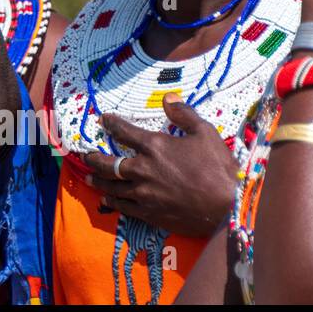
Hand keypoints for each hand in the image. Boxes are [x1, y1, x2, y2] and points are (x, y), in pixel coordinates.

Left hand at [82, 94, 238, 237]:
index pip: (124, 131)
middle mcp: (143, 169)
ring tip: (88, 177)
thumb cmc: (219, 169)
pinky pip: (123, 207)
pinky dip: (112, 202)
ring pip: (112, 186)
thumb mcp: (206, 134)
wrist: (227, 209)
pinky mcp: (149, 213)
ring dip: (98, 180)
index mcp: (155, 147)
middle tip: (85, 155)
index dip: (111, 123)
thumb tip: (167, 98)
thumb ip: (184, 115)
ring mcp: (143, 193)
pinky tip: (106, 200)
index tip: (103, 119)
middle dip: (94, 158)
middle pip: (109, 163)